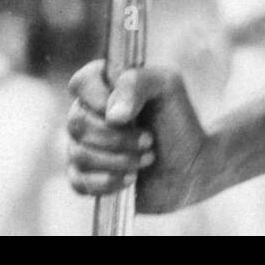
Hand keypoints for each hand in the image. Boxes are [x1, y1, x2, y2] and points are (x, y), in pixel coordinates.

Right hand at [66, 61, 207, 213]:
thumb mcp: (167, 86)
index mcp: (104, 84)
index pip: (80, 82)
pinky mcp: (85, 176)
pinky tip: (132, 177)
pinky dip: (109, 181)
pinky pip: (80, 182)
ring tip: (149, 158)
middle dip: (118, 137)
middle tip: (149, 140)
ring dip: (119, 160)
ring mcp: (83, 145)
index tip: (127, 113)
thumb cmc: (176, 120)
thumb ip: (137, 84)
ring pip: (79, 154)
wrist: (187, 165)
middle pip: (77, 123)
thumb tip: (112, 115)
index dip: (97, 98)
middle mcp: (88, 113)